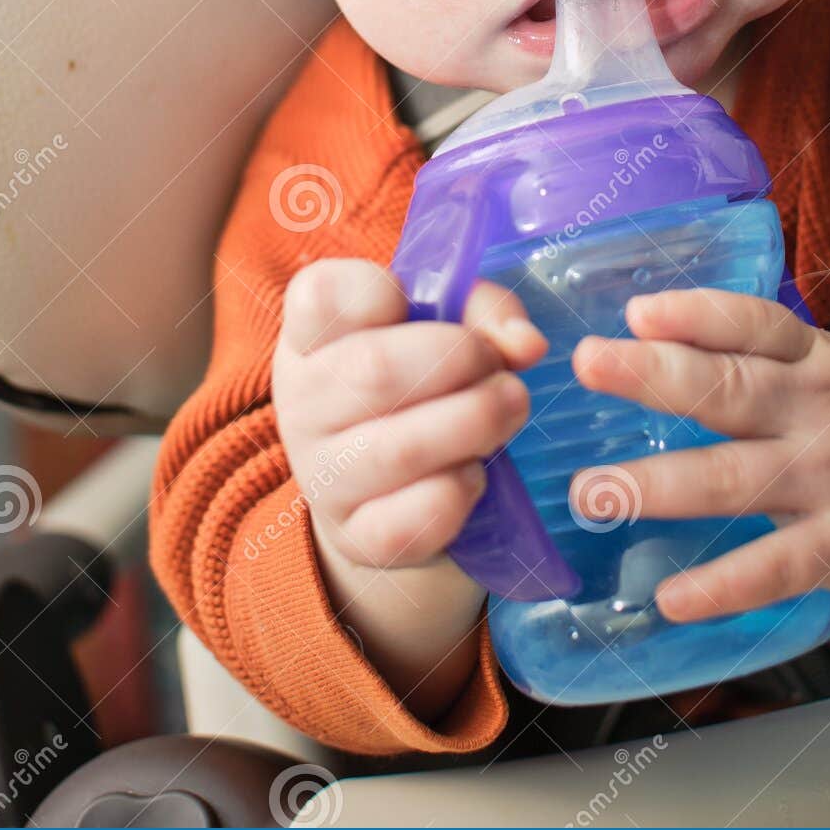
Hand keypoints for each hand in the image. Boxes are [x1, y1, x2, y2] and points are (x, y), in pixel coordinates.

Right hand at [273, 257, 545, 570]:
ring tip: (511, 407)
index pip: (321, 297)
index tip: (415, 302)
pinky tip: (474, 473)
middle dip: (461, 359)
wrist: (386, 488)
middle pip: (374, 369)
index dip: (379, 291)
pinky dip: (459, 492)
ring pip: (399, 449)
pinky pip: (411, 522)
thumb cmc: (418, 381)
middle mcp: (303, 403)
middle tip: (502, 366)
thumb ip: (484, 313)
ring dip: (475, 422)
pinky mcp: (355, 537)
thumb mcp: (442, 326)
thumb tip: (525, 343)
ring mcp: (322, 476)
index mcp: (312, 334)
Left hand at [569, 287, 829, 622]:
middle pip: (731, 389)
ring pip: (733, 479)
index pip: (752, 324)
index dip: (695, 314)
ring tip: (590, 492)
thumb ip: (744, 351)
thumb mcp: (819, 363)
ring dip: (655, 484)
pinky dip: (722, 585)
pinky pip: (773, 568)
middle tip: (587, 363)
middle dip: (655, 375)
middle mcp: (818, 410)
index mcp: (812, 357)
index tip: (635, 311)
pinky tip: (670, 596)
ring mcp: (828, 480)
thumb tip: (640, 332)